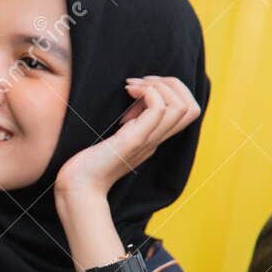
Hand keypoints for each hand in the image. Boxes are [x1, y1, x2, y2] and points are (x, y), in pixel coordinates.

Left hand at [54, 75, 200, 200]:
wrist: (79, 188)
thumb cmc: (88, 163)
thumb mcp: (116, 137)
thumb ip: (130, 122)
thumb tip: (133, 95)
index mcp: (154, 138)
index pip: (188, 111)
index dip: (172, 90)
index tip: (142, 87)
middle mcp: (156, 140)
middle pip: (193, 106)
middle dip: (171, 84)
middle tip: (140, 83)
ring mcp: (148, 141)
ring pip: (182, 107)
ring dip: (159, 86)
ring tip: (132, 86)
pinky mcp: (134, 141)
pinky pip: (158, 110)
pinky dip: (148, 93)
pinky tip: (127, 92)